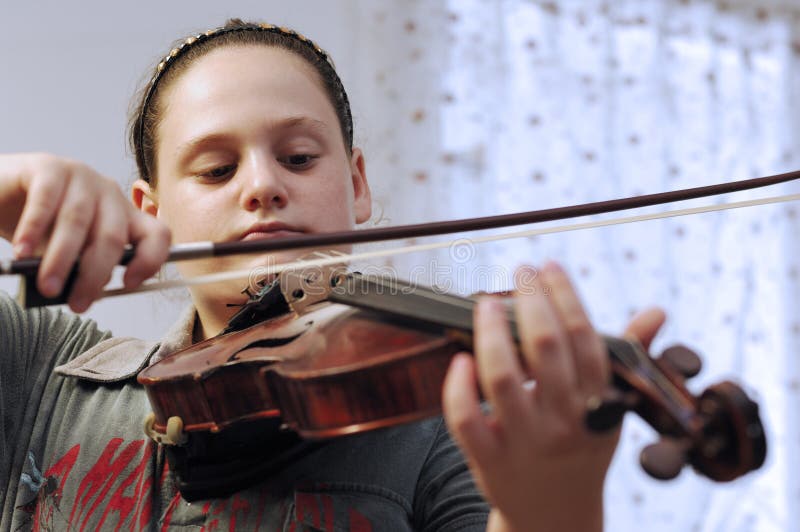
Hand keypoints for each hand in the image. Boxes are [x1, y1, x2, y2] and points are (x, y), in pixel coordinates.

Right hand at [0, 153, 170, 311]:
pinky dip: (34, 230)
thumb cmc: (39, 226)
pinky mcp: (48, 167)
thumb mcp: (68, 252)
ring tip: (47, 285)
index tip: (129, 284)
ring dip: (63, 259)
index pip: (156, 235)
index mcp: (124, 215)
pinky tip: (23, 253)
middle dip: (95, 275)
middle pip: (113, 236)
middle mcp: (109, 194)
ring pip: (78, 221)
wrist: (0, 193)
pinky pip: (46, 201)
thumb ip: (81, 268)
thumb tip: (85, 293)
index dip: (151, 260)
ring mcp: (81, 176)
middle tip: (77, 303)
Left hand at [442, 262, 664, 531]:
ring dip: (491, 332)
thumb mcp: (610, 409)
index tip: (548, 267)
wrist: (556, 515)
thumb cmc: (581, 448)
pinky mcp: (489, 460)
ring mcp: (526, 443)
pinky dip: (458, 386)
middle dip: (530, 299)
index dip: (564, 295)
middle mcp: (565, 422)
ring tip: (487, 304)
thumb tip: (656, 313)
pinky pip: (466, 419)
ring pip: (501, 376)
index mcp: (599, 403)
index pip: (585, 338)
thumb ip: (624, 357)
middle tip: (520, 272)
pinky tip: (460, 358)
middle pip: (544, 347)